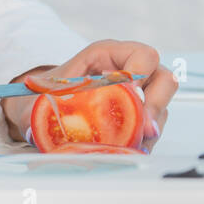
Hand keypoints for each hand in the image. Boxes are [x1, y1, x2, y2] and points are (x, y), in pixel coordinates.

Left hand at [0, 39, 177, 150]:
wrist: (40, 106)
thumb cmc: (45, 94)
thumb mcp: (46, 95)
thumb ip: (53, 107)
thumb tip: (54, 128)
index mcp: (108, 55)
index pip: (143, 56)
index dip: (141, 74)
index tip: (130, 92)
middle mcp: (128, 71)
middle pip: (164, 80)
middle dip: (155, 105)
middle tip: (144, 126)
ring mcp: (137, 94)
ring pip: (161, 107)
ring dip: (150, 127)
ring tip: (133, 142)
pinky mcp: (137, 116)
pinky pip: (152, 127)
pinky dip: (144, 139)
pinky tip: (130, 147)